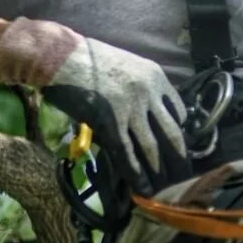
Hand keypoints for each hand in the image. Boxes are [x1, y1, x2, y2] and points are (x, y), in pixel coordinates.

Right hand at [46, 38, 189, 193]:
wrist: (60, 56)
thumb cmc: (87, 58)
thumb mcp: (125, 66)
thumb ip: (139, 86)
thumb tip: (143, 113)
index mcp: (155, 76)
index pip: (178, 110)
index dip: (180, 132)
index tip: (179, 146)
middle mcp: (148, 93)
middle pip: (172, 132)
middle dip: (178, 156)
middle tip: (183, 174)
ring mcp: (131, 108)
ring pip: (152, 146)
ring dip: (159, 169)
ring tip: (164, 186)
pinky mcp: (111, 122)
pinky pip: (127, 153)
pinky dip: (136, 172)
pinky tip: (143, 186)